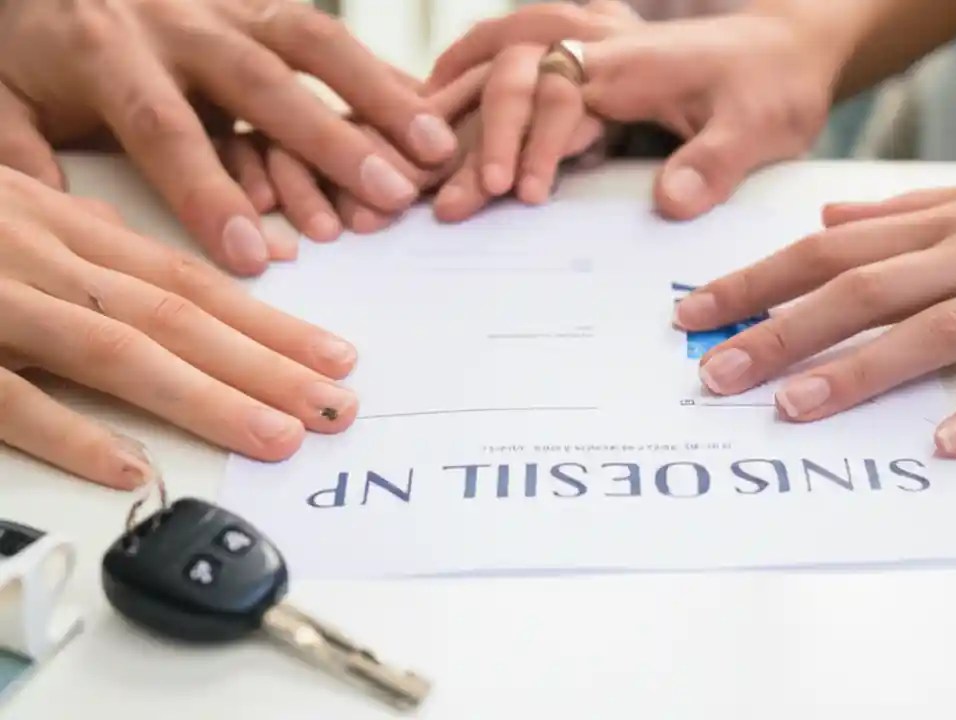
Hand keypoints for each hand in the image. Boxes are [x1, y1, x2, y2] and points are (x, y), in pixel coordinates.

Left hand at [0, 0, 462, 275]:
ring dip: (381, 98)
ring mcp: (229, 6)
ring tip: (437, 153)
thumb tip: (64, 224)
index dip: (212, 193)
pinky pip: (329, 40)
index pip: (165, 127)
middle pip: (262, 81)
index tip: (259, 257)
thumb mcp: (0, 97)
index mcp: (106, 49)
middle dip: (330, 142)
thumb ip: (18, 155)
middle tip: (387, 197)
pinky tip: (431, 119)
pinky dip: (381, 80)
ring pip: (314, 45)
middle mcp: (180, 21)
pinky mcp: (261, 4)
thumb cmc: (32, 45)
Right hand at [0, 167, 360, 489]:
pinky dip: (73, 435)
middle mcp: (41, 258)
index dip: (268, 323)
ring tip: (278, 437)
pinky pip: (10, 400)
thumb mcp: (6, 208)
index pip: (186, 281)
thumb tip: (148, 261)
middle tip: (339, 407)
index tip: (336, 358)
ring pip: (114, 352)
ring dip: (205, 398)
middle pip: (174, 316)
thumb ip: (78, 239)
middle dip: (268, 365)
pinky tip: (135, 469)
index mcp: (61, 226)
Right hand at [424, 2, 835, 220]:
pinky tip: (437, 113)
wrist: (788, 47)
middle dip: (476, 143)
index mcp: (630, 63)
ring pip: (499, 66)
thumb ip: (715, 162)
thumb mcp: (761, 126)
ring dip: (454, 106)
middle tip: (448, 206)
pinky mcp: (585, 71)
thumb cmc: (774, 85)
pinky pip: (512, 68)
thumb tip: (668, 204)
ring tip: (410, 157)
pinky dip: (468, 85)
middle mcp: (597, 50)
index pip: (556, 93)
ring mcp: (586, 54)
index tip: (519, 197)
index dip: (530, 142)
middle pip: (511, 81)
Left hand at [673, 129, 955, 456]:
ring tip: (794, 408)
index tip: (696, 314)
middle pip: (862, 289)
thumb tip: (833, 218)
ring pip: (936, 327)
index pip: (832, 250)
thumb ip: (909, 212)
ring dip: (859, 370)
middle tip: (714, 373)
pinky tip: (949, 442)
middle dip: (780, 331)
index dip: (759, 282)